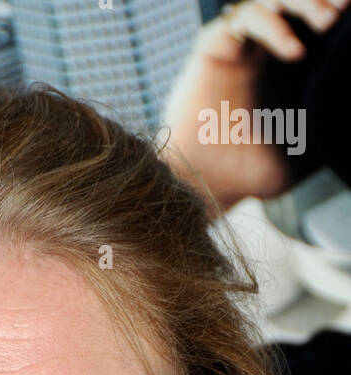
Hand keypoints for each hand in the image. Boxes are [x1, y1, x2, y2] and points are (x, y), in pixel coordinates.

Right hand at [162, 0, 350, 213]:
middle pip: (296, 5)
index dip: (334, 14)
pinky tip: (293, 49)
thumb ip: (331, 124)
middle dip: (323, 2)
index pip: (314, 24)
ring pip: (271, 2)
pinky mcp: (213, 49)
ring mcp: (238, 48)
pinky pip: (242, 21)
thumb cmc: (253, 173)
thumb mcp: (308, 149)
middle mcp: (262, 51)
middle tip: (343, 13)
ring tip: (327, 21)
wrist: (206, 187)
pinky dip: (271, 25)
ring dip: (303, 3)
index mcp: (286, 68)